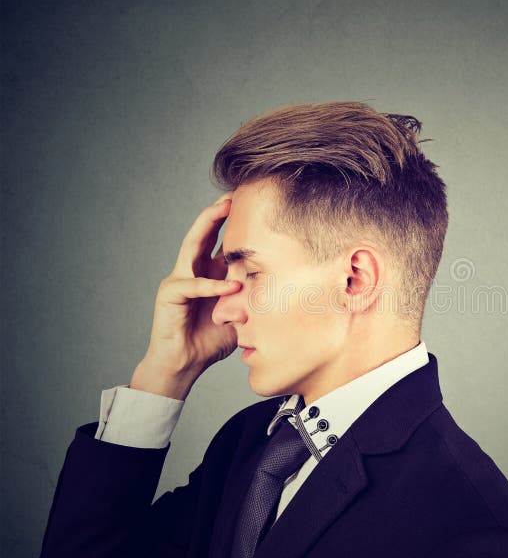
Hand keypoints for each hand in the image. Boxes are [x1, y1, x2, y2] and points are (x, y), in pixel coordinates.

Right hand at [130, 192, 241, 399]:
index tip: (255, 206)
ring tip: (222, 209)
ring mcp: (180, 280)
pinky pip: (193, 286)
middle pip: (204, 232)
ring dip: (207, 226)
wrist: (185, 365)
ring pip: (191, 245)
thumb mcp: (242, 314)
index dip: (235, 225)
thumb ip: (255, 299)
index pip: (223, 242)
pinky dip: (212, 286)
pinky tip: (230, 285)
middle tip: (236, 193)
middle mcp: (194, 271)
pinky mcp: (170, 295)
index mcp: (211, 273)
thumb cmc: (211, 341)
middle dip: (219, 212)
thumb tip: (288, 289)